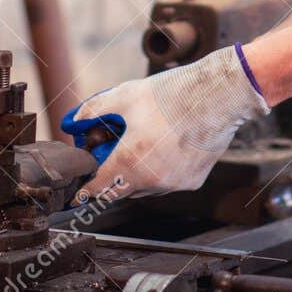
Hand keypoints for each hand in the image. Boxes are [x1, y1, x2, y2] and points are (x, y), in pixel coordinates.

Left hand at [72, 46, 268, 201]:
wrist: (215, 97)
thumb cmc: (171, 96)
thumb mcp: (124, 96)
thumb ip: (94, 111)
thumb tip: (76, 119)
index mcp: (129, 162)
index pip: (98, 188)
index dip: (85, 191)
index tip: (78, 196)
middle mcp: (151, 180)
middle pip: (120, 189)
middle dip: (111, 175)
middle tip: (113, 152)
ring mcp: (173, 184)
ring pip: (144, 188)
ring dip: (136, 175)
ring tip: (142, 144)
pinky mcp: (191, 182)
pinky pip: (167, 183)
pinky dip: (160, 171)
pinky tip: (165, 147)